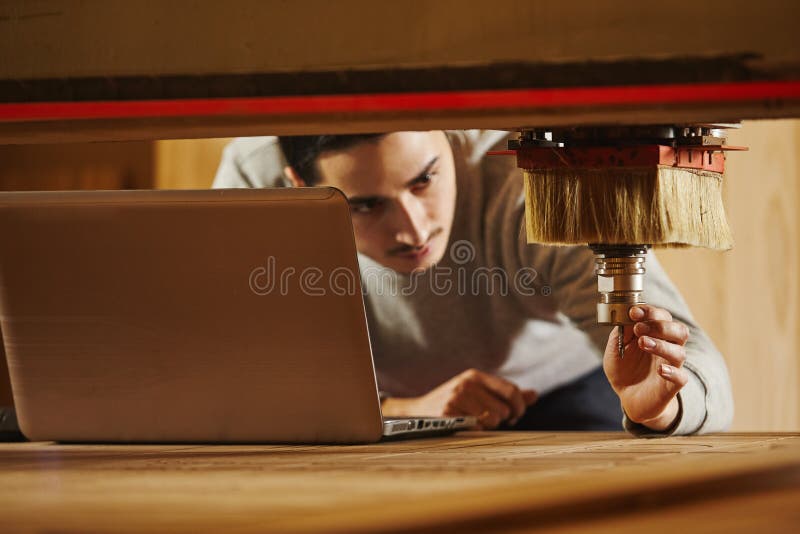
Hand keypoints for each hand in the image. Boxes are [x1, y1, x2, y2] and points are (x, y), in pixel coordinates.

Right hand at [381, 369, 537, 429]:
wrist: (418, 412)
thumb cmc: (454, 404)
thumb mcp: (479, 393)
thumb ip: (507, 394)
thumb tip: (534, 395)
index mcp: (476, 376)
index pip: (511, 390)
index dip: (519, 407)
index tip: (515, 416)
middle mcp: (467, 383)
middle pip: (504, 408)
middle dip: (501, 419)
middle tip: (490, 421)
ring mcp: (457, 397)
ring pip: (492, 420)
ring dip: (487, 426)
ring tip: (474, 422)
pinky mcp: (449, 413)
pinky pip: (477, 428)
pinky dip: (474, 431)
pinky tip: (464, 427)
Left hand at [603, 304, 689, 430]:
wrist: (627, 396)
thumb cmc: (623, 368)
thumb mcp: (616, 348)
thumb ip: (621, 333)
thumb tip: (626, 315)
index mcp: (655, 334)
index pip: (662, 316)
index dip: (650, 312)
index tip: (633, 312)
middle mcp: (668, 347)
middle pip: (679, 331)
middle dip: (660, 325)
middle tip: (638, 327)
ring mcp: (671, 366)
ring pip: (680, 352)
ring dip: (662, 345)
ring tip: (643, 343)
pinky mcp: (672, 385)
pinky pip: (681, 377)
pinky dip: (672, 371)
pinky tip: (660, 369)